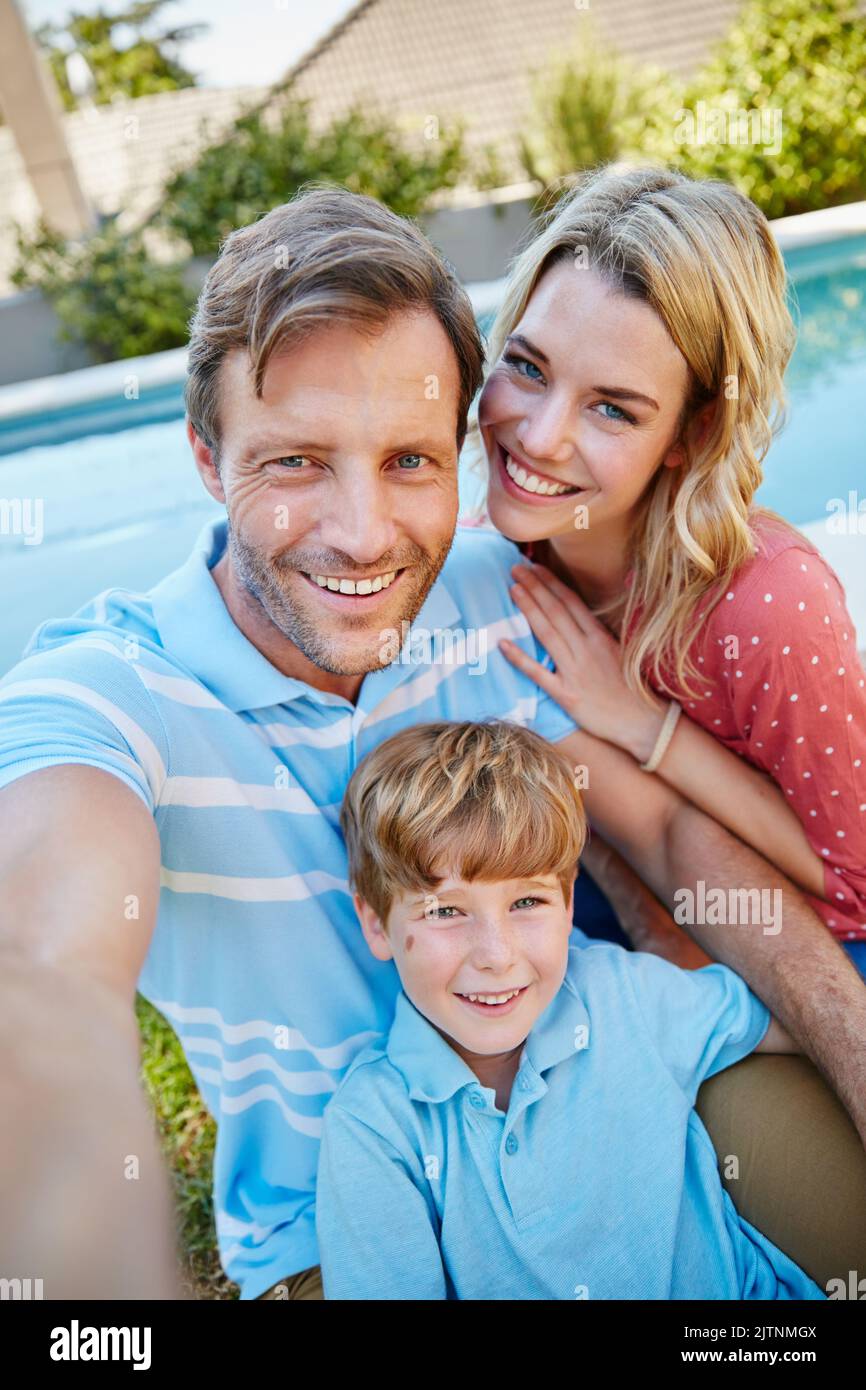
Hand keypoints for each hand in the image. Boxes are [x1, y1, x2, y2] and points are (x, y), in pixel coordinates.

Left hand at [500, 562, 666, 761]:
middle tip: (515, 568)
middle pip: (556, 611)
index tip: (535, 567)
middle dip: (534, 587)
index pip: (571, 602)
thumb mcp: (618, 653)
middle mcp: (587, 649)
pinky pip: (539, 674)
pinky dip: (520, 658)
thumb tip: (576, 617)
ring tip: (512, 589)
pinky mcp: (568, 695)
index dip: (550, 583)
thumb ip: (596, 635)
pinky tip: (503, 644)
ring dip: (528, 609)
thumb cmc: (632, 689)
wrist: (645, 722)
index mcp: (600, 637)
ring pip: (547, 633)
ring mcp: (576, 671)